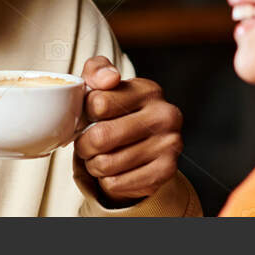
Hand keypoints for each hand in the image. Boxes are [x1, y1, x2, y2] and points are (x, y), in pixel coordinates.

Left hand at [75, 56, 183, 203]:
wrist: (146, 147)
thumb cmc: (118, 114)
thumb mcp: (104, 85)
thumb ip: (97, 71)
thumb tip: (109, 78)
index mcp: (149, 90)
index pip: (98, 103)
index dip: (85, 113)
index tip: (91, 117)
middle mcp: (165, 115)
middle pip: (100, 137)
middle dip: (85, 144)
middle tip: (87, 144)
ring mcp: (169, 144)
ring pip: (106, 164)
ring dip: (94, 164)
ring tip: (101, 157)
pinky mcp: (166, 171)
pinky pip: (116, 183)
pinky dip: (107, 181)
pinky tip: (116, 171)